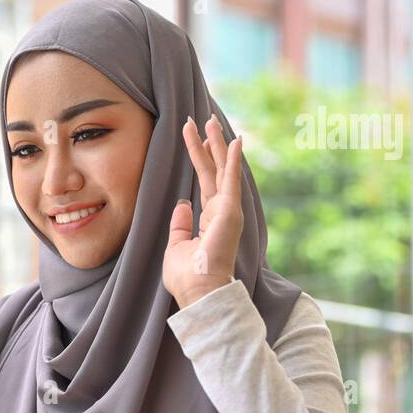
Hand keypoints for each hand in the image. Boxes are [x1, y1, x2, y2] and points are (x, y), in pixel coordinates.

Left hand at [163, 114, 243, 309]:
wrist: (199, 292)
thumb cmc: (187, 276)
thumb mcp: (177, 245)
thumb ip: (181, 224)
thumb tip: (182, 204)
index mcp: (210, 218)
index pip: (204, 180)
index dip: (198, 157)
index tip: (193, 136)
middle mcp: (222, 210)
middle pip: (213, 169)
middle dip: (208, 144)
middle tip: (203, 120)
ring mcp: (228, 210)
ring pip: (221, 169)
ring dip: (217, 144)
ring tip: (211, 121)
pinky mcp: (230, 211)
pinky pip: (231, 180)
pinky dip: (233, 160)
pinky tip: (235, 140)